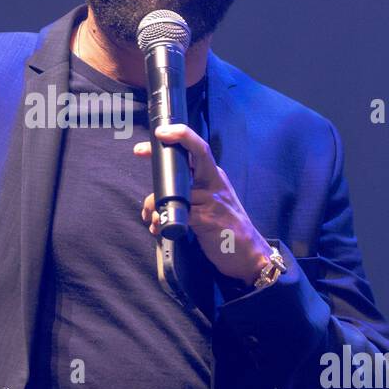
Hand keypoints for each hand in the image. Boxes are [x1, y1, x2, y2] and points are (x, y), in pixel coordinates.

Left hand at [134, 123, 271, 284]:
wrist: (250, 255)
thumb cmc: (228, 227)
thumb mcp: (213, 201)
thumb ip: (194, 190)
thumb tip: (163, 187)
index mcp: (215, 176)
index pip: (199, 148)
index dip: (181, 136)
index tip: (159, 133)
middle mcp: (215, 183)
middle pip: (194, 154)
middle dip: (165, 149)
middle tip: (138, 151)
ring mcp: (213, 201)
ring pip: (174, 190)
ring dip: (152, 203)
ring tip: (149, 216)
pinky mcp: (208, 220)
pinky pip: (177, 214)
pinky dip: (161, 221)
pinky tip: (158, 229)